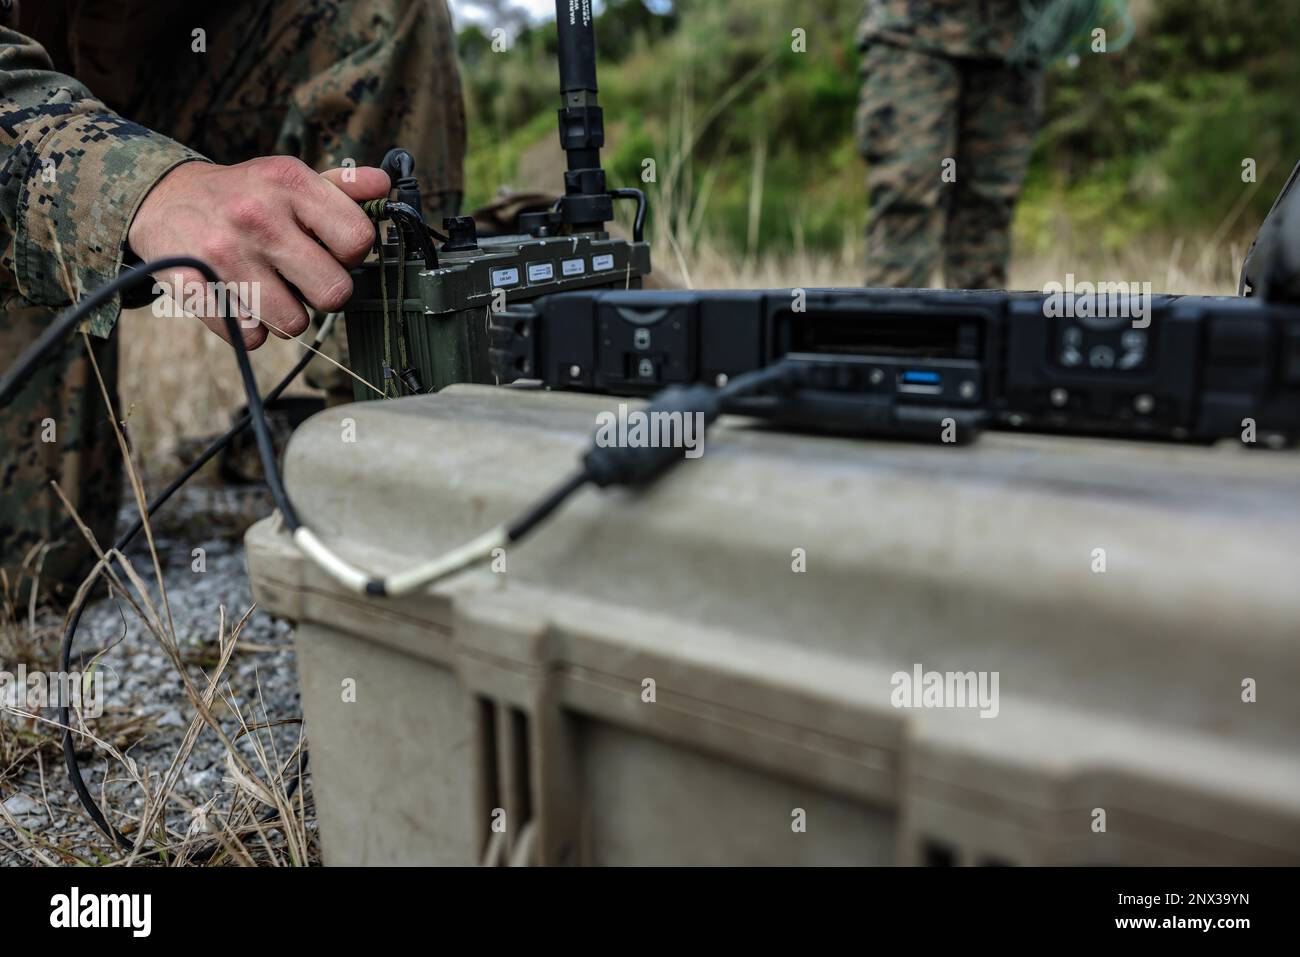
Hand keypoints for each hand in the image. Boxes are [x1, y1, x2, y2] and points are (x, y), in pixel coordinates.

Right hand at [127, 157, 389, 347]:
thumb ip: (341, 186)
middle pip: (334, 292)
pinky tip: (241, 302)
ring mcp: (223, 254)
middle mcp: (257, 216)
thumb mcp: (288, 177)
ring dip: (286, 316)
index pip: (359, 240)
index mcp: (288, 183)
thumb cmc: (243, 194)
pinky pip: (248, 337)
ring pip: (294, 324)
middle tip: (303, 277)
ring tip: (271, 290)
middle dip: (323, 292)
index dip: (352, 253)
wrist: (163, 200)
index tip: (332, 249)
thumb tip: (384, 184)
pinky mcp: (192, 287)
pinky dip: (249, 329)